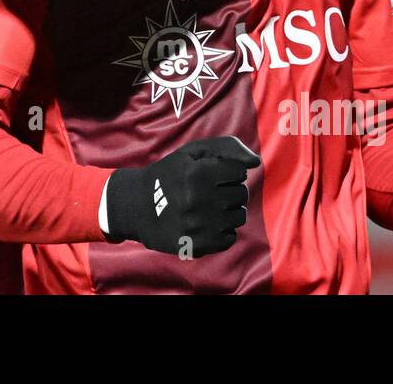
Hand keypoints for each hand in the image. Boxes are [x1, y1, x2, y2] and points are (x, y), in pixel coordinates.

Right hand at [105, 136, 258, 257]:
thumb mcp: (191, 152)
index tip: (213, 175)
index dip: (227, 171)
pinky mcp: (198, 245)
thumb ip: (226, 148)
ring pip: (239, 216)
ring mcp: (199, 225)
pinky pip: (230, 238)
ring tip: (208, 208)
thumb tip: (256, 162)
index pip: (239, 171)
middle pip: (241, 194)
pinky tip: (206, 224)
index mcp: (198, 173)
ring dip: (228, 211)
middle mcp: (199, 200)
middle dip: (229, 190)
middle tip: (210, 192)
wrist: (137, 206)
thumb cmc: (168, 175)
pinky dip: (222, 231)